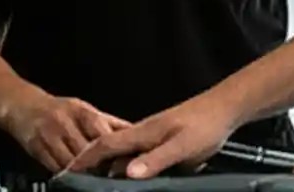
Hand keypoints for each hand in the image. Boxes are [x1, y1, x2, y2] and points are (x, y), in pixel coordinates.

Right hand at [1, 87, 130, 172]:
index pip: (102, 134)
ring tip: (93, 181)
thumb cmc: (60, 110)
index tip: (122, 163)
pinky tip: (74, 178)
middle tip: (109, 176)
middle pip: (86, 150)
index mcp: (82, 111)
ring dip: (82, 173)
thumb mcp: (86, 110)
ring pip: (70, 161)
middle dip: (98, 165)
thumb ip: (110, 123)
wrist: (23, 106)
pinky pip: (54, 167)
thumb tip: (137, 133)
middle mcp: (65, 121)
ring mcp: (49, 135)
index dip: (113, 151)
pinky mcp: (36, 148)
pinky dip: (66, 175)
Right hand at [67, 94, 238, 178]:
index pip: (105, 144)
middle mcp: (143, 133)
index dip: (85, 158)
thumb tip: (127, 174)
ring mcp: (153, 136)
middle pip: (109, 149)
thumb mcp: (182, 147)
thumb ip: (156, 160)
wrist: (225, 108)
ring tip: (100, 184)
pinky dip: (128, 167)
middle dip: (91, 164)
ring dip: (109, 168)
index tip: (68, 171)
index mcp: (142, 133)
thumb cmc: (205, 125)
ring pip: (124, 154)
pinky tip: (133, 179)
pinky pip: (139, 156)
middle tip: (79, 182)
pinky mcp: (163, 140)